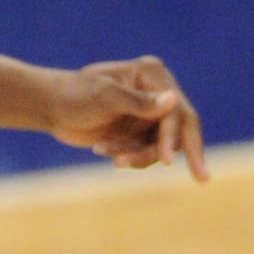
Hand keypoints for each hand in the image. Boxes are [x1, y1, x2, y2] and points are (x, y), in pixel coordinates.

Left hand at [51, 57, 208, 179]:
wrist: (50, 107)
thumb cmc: (74, 96)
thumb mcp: (104, 98)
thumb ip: (138, 102)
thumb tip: (173, 100)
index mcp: (152, 74)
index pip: (175, 109)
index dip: (173, 135)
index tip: (166, 160)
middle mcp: (157, 91)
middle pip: (182, 126)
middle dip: (188, 153)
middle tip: (203, 179)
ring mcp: (150, 112)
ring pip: (163, 145)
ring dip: (139, 156)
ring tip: (109, 155)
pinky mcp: (141, 130)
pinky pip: (148, 152)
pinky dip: (129, 156)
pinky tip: (102, 149)